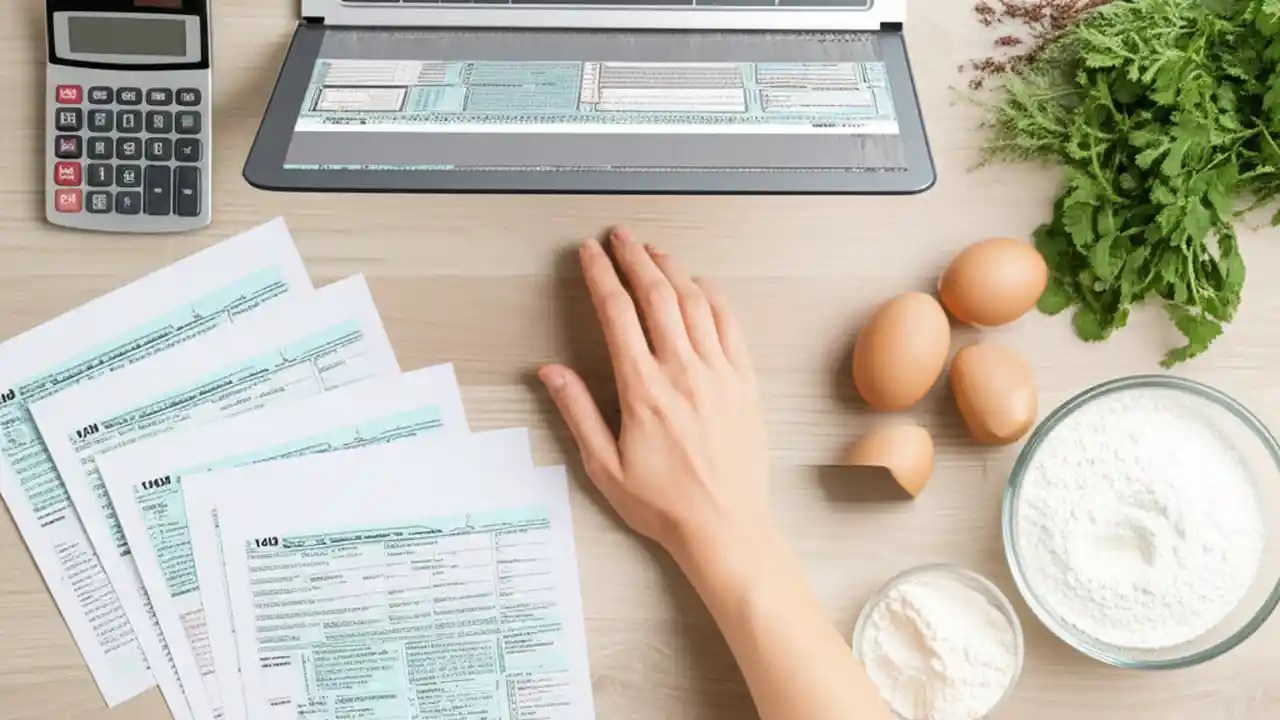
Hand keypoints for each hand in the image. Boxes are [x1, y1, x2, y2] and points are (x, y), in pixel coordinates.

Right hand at [539, 228, 771, 561]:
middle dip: (635, 258)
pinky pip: (730, 325)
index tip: (589, 253)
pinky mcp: (745, 382)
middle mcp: (683, 373)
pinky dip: (713, 297)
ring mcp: (719, 374)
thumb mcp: (604, 467)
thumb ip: (577, 412)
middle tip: (619, 236)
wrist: (725, 527)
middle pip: (657, 295)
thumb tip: (549, 371)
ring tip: (653, 251)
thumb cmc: (663, 504)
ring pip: (695, 302)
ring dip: (672, 269)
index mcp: (643, 391)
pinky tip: (700, 285)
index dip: (601, 276)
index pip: (618, 315)